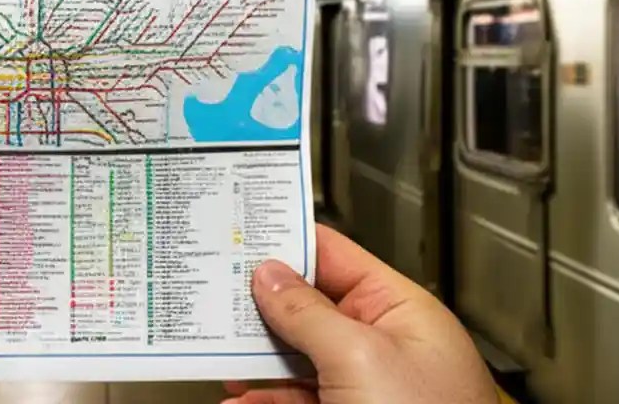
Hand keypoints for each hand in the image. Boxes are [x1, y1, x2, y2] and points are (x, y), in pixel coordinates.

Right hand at [224, 225, 498, 403]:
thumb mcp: (360, 357)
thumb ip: (310, 312)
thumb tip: (272, 276)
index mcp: (402, 312)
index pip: (336, 257)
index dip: (289, 242)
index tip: (243, 232)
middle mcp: (384, 346)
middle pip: (309, 309)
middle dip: (261, 308)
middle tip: (217, 298)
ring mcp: (366, 389)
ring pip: (296, 361)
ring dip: (254, 361)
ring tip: (220, 356)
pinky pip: (295, 401)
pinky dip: (262, 400)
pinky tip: (239, 401)